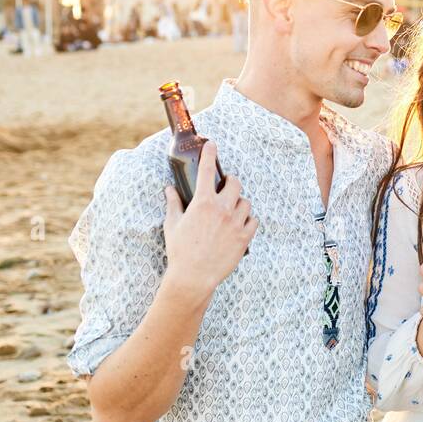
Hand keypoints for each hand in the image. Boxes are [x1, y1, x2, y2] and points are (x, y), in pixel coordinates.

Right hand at [163, 141, 255, 299]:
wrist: (193, 276)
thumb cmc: (180, 250)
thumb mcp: (172, 224)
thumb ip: (173, 203)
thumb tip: (169, 189)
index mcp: (202, 203)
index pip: (207, 171)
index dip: (210, 154)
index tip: (212, 144)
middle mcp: (221, 209)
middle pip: (235, 183)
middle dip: (230, 182)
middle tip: (225, 188)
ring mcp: (235, 223)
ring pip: (245, 202)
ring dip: (239, 203)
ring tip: (231, 211)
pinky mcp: (244, 237)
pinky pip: (253, 220)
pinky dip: (248, 220)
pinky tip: (239, 225)